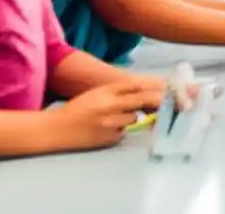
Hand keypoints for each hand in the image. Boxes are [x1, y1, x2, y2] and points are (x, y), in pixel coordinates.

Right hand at [49, 80, 164, 151]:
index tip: (167, 87)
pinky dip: (120, 129)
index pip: (136, 86)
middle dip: (157, 101)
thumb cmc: (78, 109)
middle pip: (142, 100)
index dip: (154, 87)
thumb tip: (146, 91)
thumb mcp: (97, 93)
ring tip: (113, 117)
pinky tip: (105, 129)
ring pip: (133, 118)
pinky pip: (123, 131)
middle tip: (168, 101)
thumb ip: (119, 92)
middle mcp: (110, 105)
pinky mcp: (109, 138)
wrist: (57, 129)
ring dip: (130, 117)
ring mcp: (110, 123)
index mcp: (106, 91)